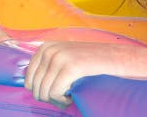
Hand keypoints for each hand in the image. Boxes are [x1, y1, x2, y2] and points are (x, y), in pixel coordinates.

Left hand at [25, 41, 140, 106]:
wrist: (118, 61)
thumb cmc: (92, 64)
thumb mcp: (65, 58)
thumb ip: (47, 66)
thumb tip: (28, 85)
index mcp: (46, 47)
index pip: (28, 79)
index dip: (41, 91)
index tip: (57, 91)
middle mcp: (50, 50)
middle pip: (34, 88)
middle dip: (49, 97)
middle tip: (66, 95)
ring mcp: (59, 57)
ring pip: (43, 93)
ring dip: (57, 99)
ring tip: (71, 94)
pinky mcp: (70, 67)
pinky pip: (54, 94)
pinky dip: (64, 100)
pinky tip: (74, 94)